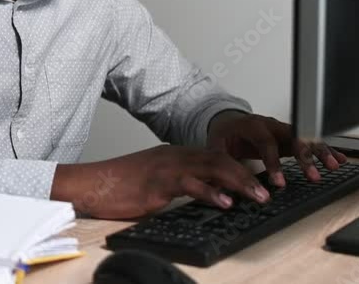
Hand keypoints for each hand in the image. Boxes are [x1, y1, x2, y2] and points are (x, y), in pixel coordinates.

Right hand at [50, 145, 271, 218]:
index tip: (259, 181)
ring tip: (257, 196)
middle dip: (247, 174)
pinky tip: (224, 202)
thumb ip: (177, 187)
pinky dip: (210, 192)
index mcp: (174, 156)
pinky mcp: (157, 183)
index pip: (215, 157)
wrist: (90, 183)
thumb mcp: (153, 184)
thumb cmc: (117, 186)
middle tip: (268, 191)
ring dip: (238, 182)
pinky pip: (189, 184)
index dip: (240, 168)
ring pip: (211, 168)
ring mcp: (166, 167)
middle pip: (220, 159)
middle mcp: (174, 156)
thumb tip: (200, 198)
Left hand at [206, 111, 347, 186]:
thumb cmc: (224, 136)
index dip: (274, 163)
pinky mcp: (291, 136)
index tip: (279, 182)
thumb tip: (227, 186)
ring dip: (320, 151)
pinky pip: (311, 140)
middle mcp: (271, 125)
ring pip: (306, 137)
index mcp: (252, 126)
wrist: (228, 122)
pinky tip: (340, 158)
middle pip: (292, 137)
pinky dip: (326, 149)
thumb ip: (223, 164)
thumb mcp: (216, 148)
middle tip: (314, 176)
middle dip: (305, 156)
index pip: (266, 143)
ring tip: (334, 166)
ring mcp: (283, 129)